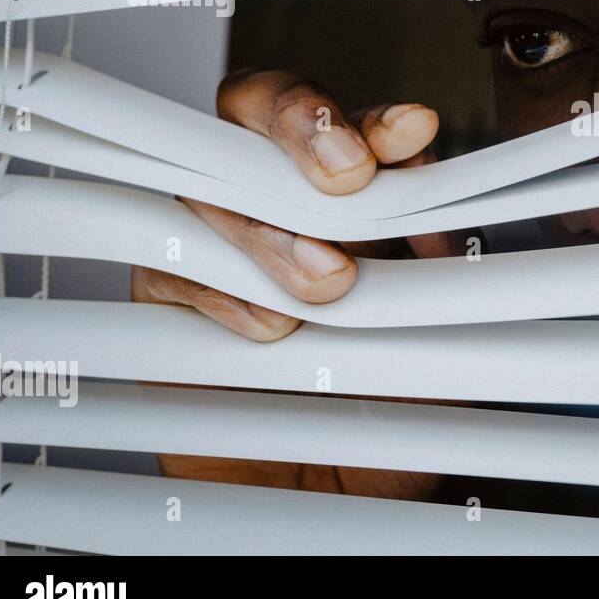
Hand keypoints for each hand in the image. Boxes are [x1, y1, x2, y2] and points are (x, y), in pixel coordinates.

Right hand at [133, 70, 470, 499]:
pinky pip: (173, 272)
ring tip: (330, 282)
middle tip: (351, 176)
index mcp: (328, 183)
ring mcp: (206, 240)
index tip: (409, 131)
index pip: (323, 115)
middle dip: (303, 131)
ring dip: (276, 231)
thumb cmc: (380, 393)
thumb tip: (434, 191)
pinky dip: (229, 296)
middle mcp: (261, 195)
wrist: (334, 485)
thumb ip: (433, 253)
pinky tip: (274, 328)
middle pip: (247, 116)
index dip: (359, 113)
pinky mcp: (164, 300)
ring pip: (213, 192)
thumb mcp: (432, 323)